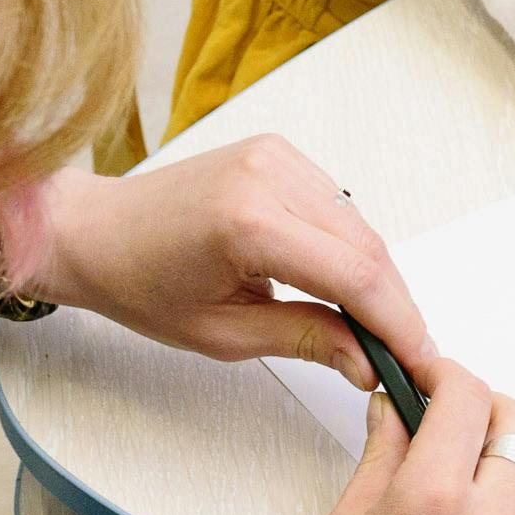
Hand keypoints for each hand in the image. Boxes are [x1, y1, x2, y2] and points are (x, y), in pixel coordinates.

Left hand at [3, 137, 431, 394]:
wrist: (96, 230)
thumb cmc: (139, 281)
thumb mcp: (222, 334)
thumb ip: (306, 341)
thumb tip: (367, 362)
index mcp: (247, 221)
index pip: (355, 274)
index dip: (398, 322)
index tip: (417, 361)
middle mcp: (266, 175)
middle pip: (368, 247)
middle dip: (395, 304)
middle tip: (406, 355)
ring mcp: (275, 155)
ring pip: (359, 225)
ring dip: (377, 277)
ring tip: (376, 327)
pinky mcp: (277, 152)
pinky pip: (337, 205)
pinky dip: (351, 248)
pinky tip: (345, 285)